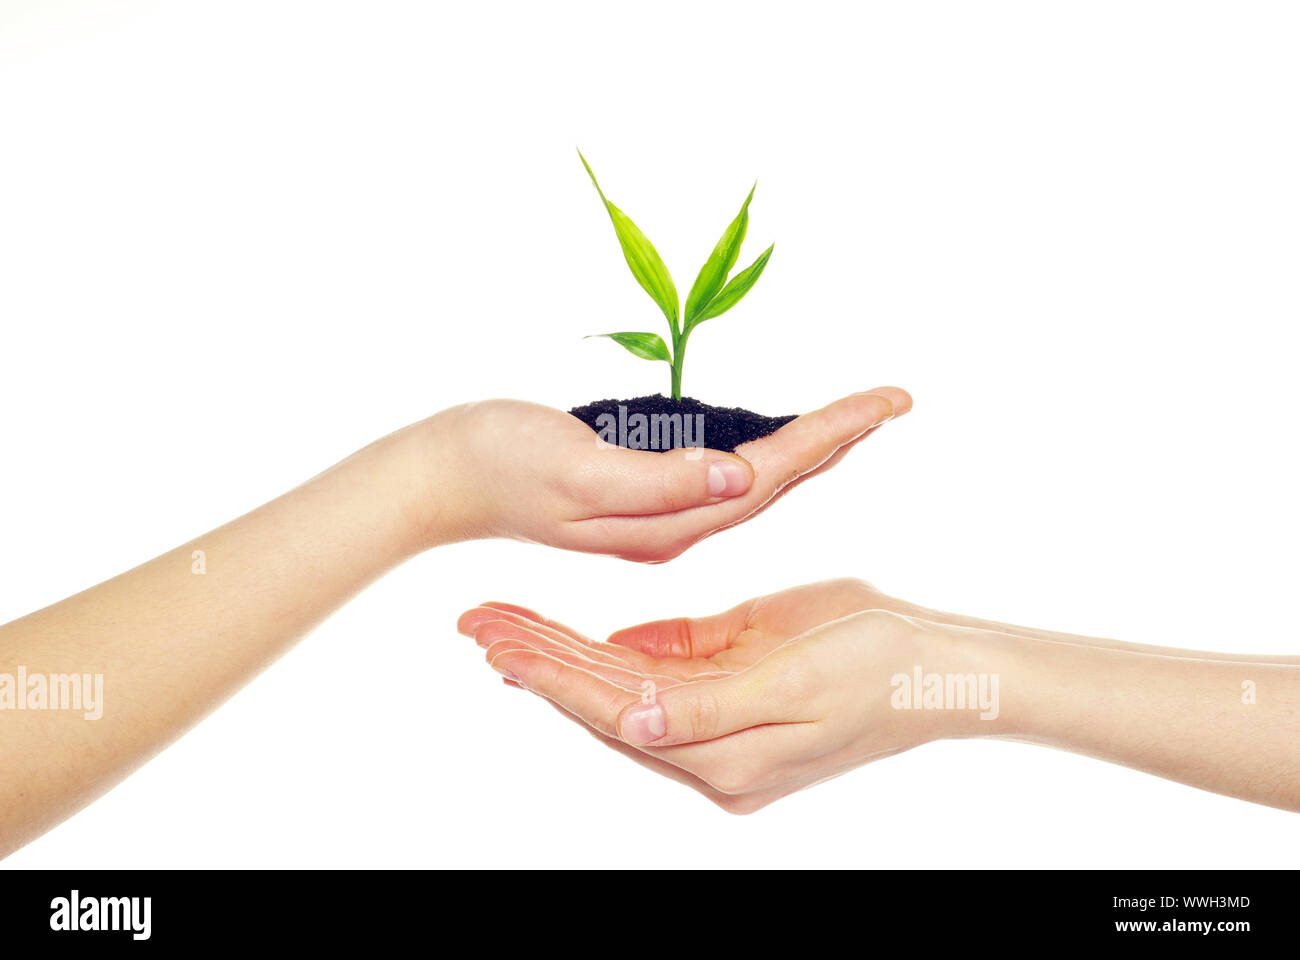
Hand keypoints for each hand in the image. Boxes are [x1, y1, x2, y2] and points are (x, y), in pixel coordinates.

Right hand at [417, 388, 908, 561]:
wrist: (439, 477)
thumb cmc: (498, 461)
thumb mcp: (578, 470)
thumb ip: (660, 481)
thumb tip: (743, 477)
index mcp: (665, 524)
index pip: (769, 476)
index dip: (830, 436)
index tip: (885, 402)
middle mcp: (671, 528)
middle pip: (774, 484)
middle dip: (836, 442)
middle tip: (891, 402)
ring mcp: (653, 517)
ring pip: (752, 483)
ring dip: (806, 450)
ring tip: (852, 420)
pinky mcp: (635, 498)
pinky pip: (720, 477)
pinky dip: (761, 453)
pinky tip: (775, 441)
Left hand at [456, 580, 991, 812]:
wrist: (938, 668)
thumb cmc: (880, 667)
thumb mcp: (797, 678)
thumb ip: (708, 702)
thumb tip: (628, 714)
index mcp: (726, 755)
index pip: (614, 712)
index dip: (553, 676)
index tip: (499, 643)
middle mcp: (713, 752)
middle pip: (605, 703)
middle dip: (540, 662)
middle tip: (480, 624)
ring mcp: (722, 728)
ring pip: (622, 690)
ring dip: (564, 658)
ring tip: (505, 627)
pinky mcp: (733, 697)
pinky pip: (658, 678)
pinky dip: (609, 659)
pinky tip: (571, 643)